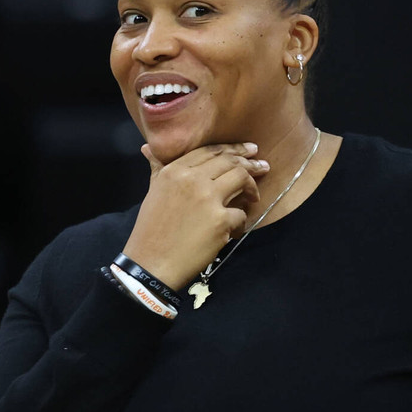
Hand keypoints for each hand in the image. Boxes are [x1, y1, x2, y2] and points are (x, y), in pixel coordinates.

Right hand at [122, 142, 269, 288]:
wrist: (151, 263)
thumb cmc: (150, 230)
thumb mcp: (152, 192)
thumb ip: (158, 168)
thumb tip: (148, 148)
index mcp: (174, 170)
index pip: (210, 151)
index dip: (232, 149)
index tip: (248, 150)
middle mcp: (192, 179)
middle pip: (229, 161)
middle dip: (250, 162)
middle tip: (263, 166)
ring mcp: (208, 198)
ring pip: (241, 178)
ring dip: (252, 186)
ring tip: (255, 195)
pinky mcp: (220, 220)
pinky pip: (241, 214)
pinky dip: (241, 222)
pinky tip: (236, 228)